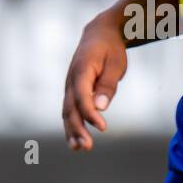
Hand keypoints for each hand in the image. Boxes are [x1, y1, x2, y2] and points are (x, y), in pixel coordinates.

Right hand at [62, 13, 127, 149]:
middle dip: (77, 128)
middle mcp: (71, 79)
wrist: (99, 34)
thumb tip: (100, 107)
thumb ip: (107, 85)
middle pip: (70, 107)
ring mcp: (69, 85)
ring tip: (79, 148)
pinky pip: (68, 109)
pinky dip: (70, 125)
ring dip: (71, 130)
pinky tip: (75, 140)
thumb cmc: (110, 49)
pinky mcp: (72, 90)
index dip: (90, 113)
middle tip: (87, 147)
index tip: (103, 127)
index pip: (82, 96)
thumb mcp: (115, 64)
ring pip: (66, 111)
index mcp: (81, 70)